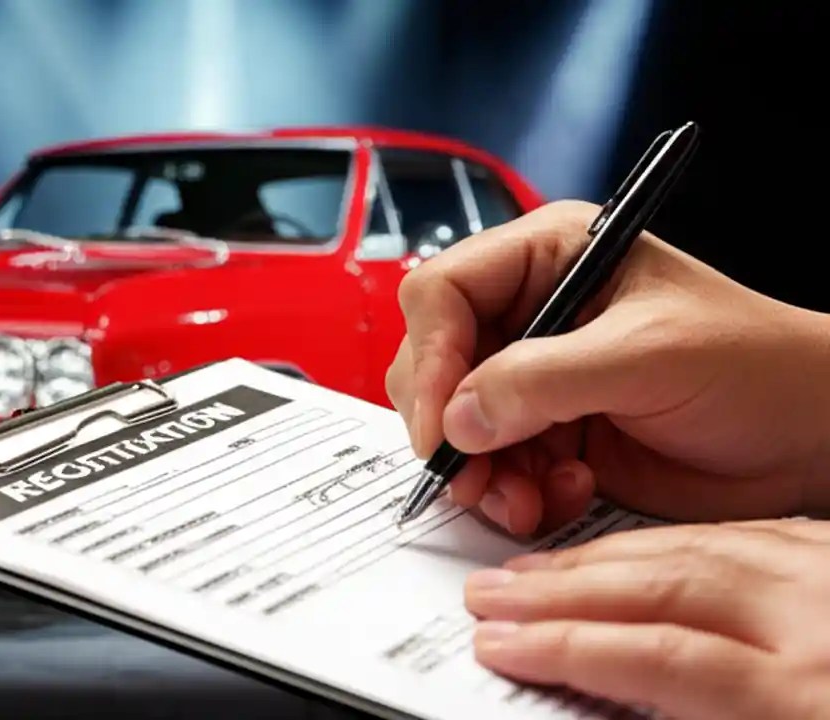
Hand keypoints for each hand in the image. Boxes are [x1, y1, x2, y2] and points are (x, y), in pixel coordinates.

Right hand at [384, 200, 829, 535]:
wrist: (809, 439)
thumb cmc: (755, 367)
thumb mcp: (647, 357)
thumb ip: (543, 380)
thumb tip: (458, 417)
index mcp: (547, 257)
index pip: (443, 293)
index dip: (431, 357)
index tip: (443, 421)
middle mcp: (529, 314)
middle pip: (433, 362)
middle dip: (449, 425)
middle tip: (474, 473)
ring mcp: (535, 378)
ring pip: (455, 425)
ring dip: (482, 471)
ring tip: (523, 498)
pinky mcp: (546, 434)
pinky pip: (491, 467)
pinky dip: (513, 492)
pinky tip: (564, 493)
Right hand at [464, 519, 829, 718]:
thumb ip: (692, 710)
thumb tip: (613, 701)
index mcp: (806, 693)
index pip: (659, 657)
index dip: (567, 649)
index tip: (503, 645)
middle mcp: (820, 620)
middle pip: (663, 588)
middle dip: (560, 591)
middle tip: (490, 593)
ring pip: (694, 546)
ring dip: (601, 555)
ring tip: (538, 569)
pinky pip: (744, 530)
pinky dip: (673, 536)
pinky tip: (634, 545)